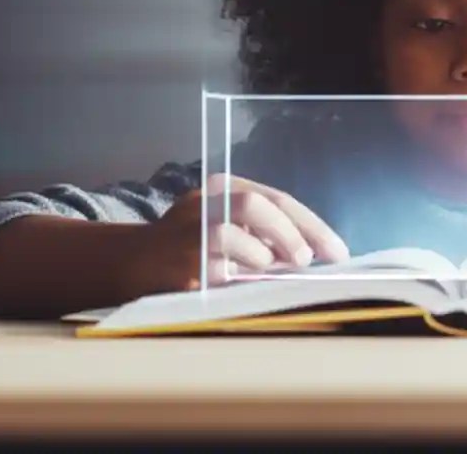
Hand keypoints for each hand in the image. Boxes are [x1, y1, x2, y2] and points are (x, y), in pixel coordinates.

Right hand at [119, 173, 349, 296]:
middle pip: (259, 203)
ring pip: (238, 220)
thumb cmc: (188, 250)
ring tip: (285, 266)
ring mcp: (190, 226)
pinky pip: (219, 256)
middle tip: (311, 259)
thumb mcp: (227, 234)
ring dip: (271, 245)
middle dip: (296, 231)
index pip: (277, 199)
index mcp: (224, 189)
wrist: (129, 263)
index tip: (337, 251)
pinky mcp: (179, 257)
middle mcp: (207, 201)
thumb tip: (309, 256)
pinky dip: (243, 265)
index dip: (312, 225)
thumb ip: (263, 239)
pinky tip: (251, 276)